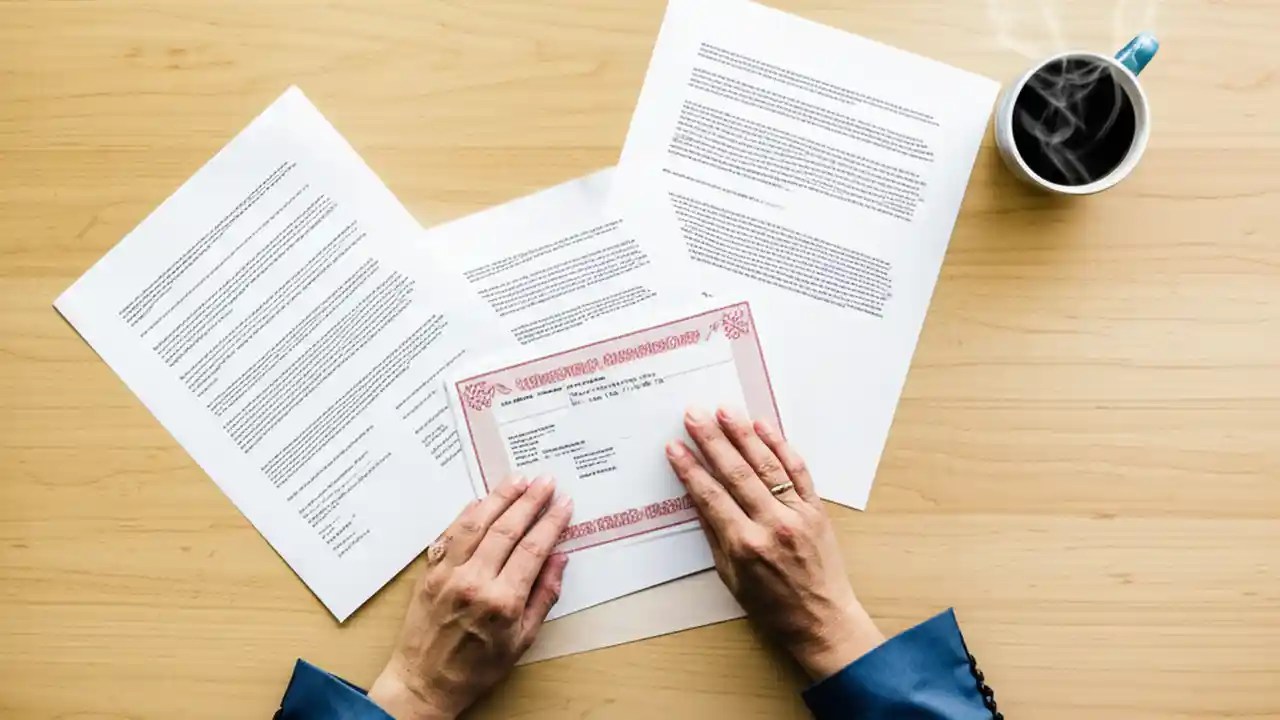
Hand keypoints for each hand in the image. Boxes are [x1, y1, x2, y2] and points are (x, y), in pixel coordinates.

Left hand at [367, 475, 572, 719]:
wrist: (425, 683)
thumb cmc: (477, 668)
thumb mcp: (523, 640)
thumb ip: (544, 596)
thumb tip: (560, 559)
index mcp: (502, 602)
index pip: (532, 549)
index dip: (551, 522)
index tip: (564, 504)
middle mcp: (474, 582)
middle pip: (506, 529)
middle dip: (530, 501)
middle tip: (546, 481)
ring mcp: (448, 574)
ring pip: (476, 524)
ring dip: (499, 498)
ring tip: (518, 480)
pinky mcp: (429, 572)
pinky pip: (450, 534)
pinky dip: (467, 514)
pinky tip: (482, 500)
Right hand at [665, 408, 883, 680]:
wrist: (822, 620)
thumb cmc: (772, 607)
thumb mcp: (730, 578)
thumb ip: (714, 533)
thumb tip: (695, 496)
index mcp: (744, 545)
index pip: (710, 496)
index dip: (690, 468)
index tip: (674, 446)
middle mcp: (771, 525)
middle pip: (736, 473)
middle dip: (712, 440)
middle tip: (694, 415)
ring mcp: (797, 514)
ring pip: (767, 465)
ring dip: (744, 435)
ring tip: (725, 410)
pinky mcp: (816, 509)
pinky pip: (797, 471)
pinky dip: (781, 446)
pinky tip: (764, 427)